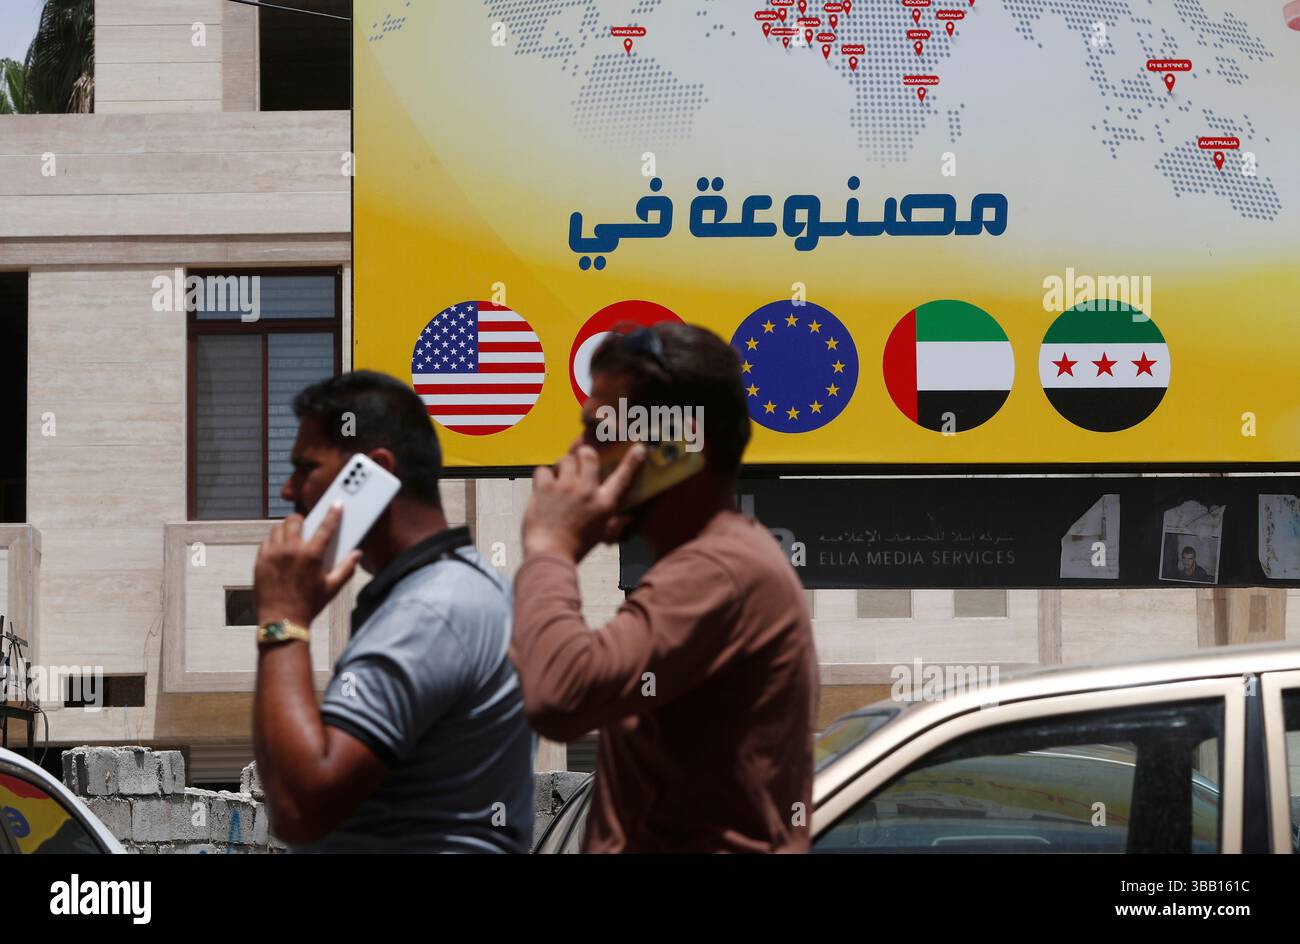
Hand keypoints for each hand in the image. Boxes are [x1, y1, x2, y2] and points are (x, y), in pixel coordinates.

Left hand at [254, 503, 360, 626]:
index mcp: (311, 555)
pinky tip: (279, 548)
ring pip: (277, 529)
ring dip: (286, 529)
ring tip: (292, 536)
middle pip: (295, 520)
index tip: (337, 505)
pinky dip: (273, 541)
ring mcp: (272, 555)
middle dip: (302, 520)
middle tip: (306, 525)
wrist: (282, 621)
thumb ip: (346, 568)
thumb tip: (357, 554)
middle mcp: (291, 551)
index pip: (325, 527)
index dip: (333, 514)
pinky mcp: (260, 561)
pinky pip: (266, 542)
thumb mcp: (332, 588)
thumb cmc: (309, 605)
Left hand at [522, 443, 644, 561]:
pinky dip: (543, 476)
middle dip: (583, 455)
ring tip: (559, 476)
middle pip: (588, 455)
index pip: (622, 477)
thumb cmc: (577, 547)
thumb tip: (629, 519)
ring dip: (562, 465)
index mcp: (604, 503)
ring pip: (565, 459)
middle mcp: (587, 490)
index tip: (638, 449)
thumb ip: (616, 524)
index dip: (632, 461)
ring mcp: (565, 487)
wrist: (550, 553)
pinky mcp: (545, 488)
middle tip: (578, 462)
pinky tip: (544, 486)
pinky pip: (543, 470)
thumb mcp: (602, 535)